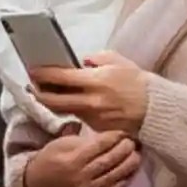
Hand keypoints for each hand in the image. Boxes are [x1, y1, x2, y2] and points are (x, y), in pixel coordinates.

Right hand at [24, 130, 140, 186]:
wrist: (36, 186)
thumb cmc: (49, 160)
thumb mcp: (59, 143)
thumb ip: (80, 138)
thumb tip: (102, 133)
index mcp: (73, 159)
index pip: (100, 145)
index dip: (114, 137)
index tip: (123, 131)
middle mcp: (82, 175)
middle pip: (109, 160)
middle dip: (124, 149)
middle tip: (132, 142)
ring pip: (114, 176)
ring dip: (128, 165)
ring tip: (137, 155)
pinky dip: (123, 181)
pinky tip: (130, 172)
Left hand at [29, 51, 149, 135]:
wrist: (154, 109)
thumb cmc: (136, 82)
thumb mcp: (118, 61)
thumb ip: (96, 59)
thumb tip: (81, 62)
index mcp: (95, 81)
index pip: (60, 77)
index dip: (42, 74)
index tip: (32, 71)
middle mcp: (90, 101)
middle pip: (53, 100)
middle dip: (39, 93)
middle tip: (34, 86)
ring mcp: (92, 117)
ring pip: (63, 110)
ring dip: (53, 101)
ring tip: (48, 92)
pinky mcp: (96, 128)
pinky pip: (78, 117)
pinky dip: (72, 109)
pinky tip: (71, 101)